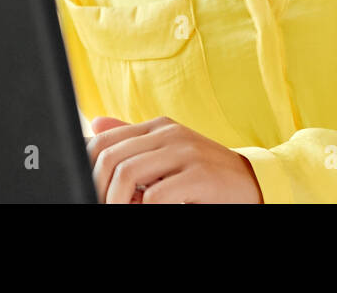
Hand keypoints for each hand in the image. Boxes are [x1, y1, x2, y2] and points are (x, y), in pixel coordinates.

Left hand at [85, 115, 262, 203]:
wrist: (250, 182)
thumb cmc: (203, 173)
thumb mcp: (168, 151)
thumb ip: (134, 139)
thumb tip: (96, 124)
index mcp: (159, 126)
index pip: (104, 140)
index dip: (86, 167)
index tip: (88, 189)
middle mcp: (171, 134)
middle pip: (110, 158)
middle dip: (97, 188)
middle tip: (101, 204)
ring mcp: (186, 152)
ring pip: (127, 175)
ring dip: (116, 201)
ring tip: (124, 209)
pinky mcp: (200, 175)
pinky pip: (155, 196)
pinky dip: (143, 210)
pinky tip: (149, 211)